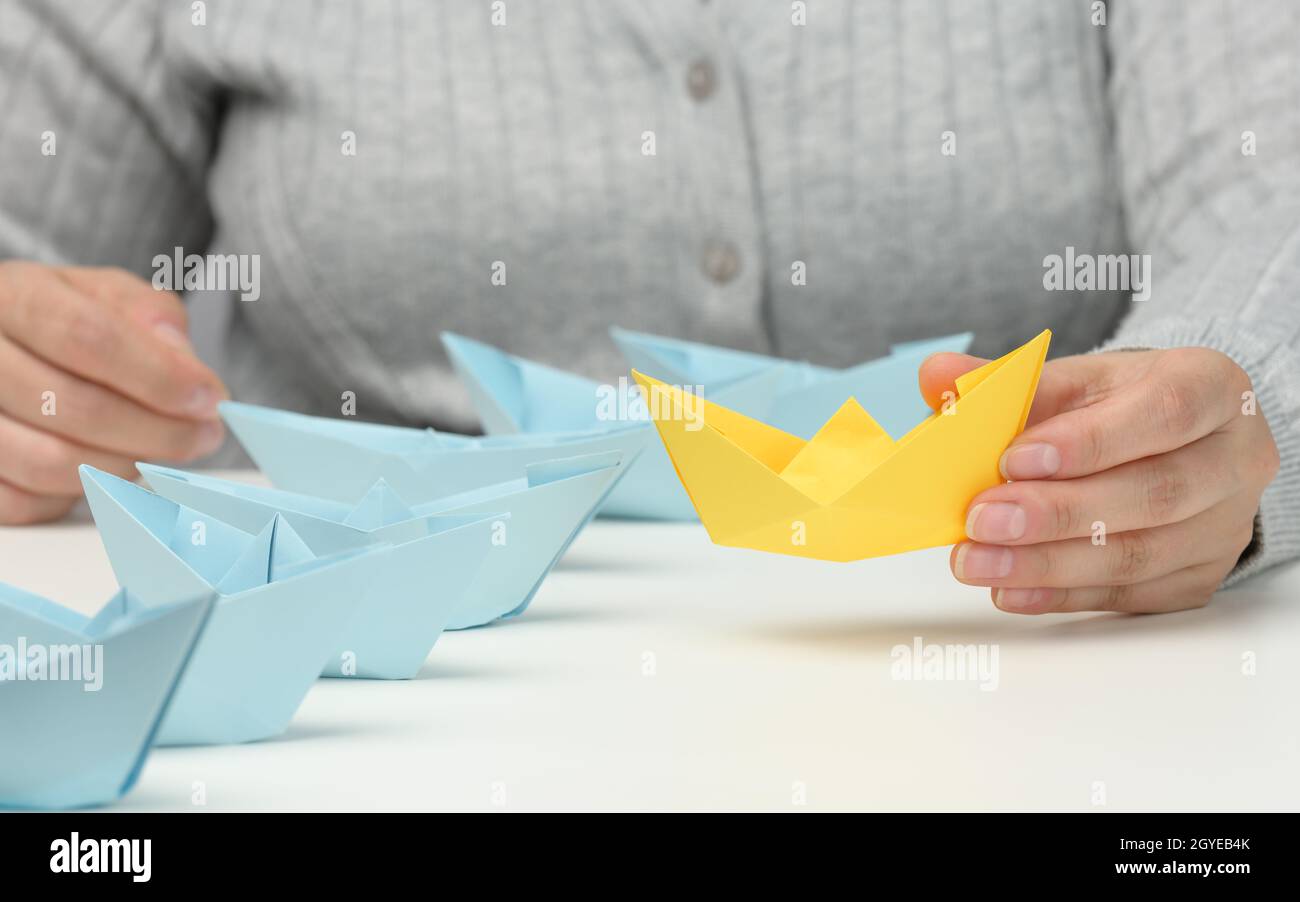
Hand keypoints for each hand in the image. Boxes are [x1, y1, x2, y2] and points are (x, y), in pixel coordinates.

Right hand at [0, 262, 228, 523]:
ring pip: (52, 462)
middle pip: (75, 406)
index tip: (208, 399)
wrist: (9, 347)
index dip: (158, 375)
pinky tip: (114, 467)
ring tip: (165, 451)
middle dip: (159, 431)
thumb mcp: (109, 296)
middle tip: (205, 435)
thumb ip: (150, 316)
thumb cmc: (66, 319)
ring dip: (128, 466)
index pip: (87, 336)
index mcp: (13, 296)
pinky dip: (83, 494)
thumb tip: (186, 367)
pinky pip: (29, 502)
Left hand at [919, 346, 1279, 613]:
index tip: (1014, 459)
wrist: (1173, 447)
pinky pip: (1128, 596)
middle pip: (1155, 493)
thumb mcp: (1074, 380)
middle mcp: (1235, 459)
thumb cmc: (1120, 407)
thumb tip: (936, 376)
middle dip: (1057, 512)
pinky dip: (1060, 595)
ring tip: (977, 561)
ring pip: (1140, 555)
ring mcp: (1223, 526)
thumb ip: (1008, 382)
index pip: (1163, 412)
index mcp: (1212, 387)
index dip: (1090, 441)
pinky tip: (1008, 589)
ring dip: (1047, 563)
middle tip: (981, 520)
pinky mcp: (1198, 578)